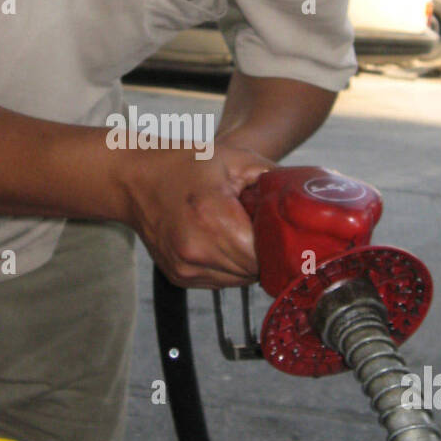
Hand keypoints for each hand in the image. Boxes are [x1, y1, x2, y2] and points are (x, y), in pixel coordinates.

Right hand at [122, 141, 276, 287]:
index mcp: (213, 218)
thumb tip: (308, 200)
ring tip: (236, 230)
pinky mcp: (179, 277)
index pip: (268, 253)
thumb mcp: (236, 159)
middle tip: (258, 224)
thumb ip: (275, 179)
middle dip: (265, 250)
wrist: (132, 179)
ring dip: (247, 261)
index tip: (281, 227)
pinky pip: (221, 281)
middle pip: (256, 270)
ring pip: (240, 280)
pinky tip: (219, 239)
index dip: (280, 241)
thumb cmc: (183, 163)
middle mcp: (197, 250)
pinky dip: (228, 264)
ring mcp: (186, 268)